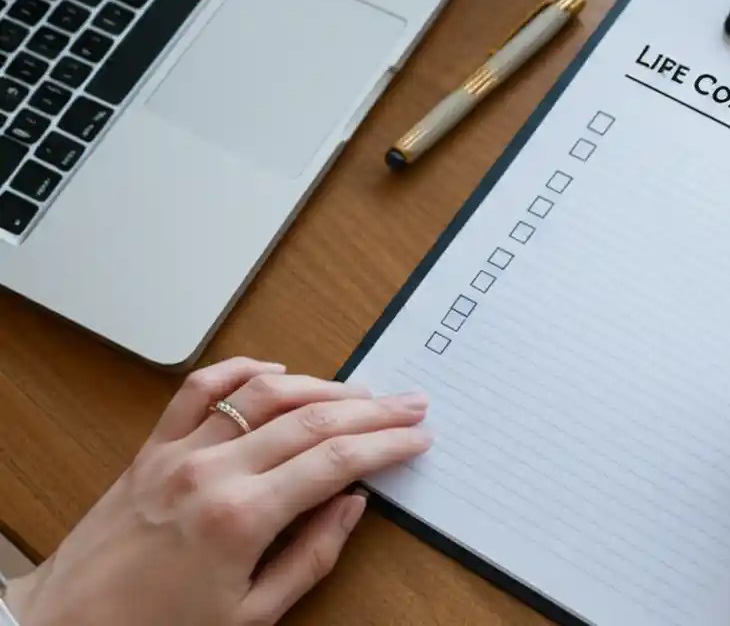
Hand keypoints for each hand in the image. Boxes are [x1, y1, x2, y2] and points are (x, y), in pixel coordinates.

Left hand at [5, 358, 431, 625]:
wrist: (70, 625)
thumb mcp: (251, 616)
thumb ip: (312, 557)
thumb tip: (353, 504)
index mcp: (242, 518)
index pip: (336, 461)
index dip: (387, 444)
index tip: (417, 438)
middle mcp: (212, 472)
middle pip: (312, 419)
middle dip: (372, 409)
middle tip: (411, 405)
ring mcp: (179, 452)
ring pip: (264, 394)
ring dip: (321, 385)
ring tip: (360, 392)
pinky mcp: (152, 448)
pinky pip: (200, 390)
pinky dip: (241, 371)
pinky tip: (275, 372)